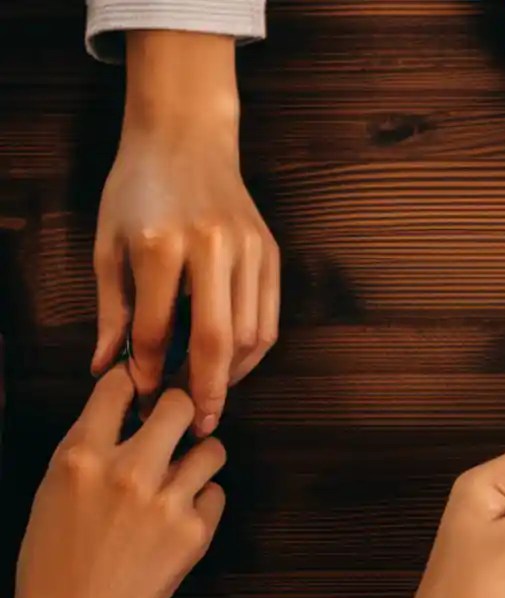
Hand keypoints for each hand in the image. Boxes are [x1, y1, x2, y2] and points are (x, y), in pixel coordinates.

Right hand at [0, 367, 225, 597]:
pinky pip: (216, 493)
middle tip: (174, 429)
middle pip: (179, 404)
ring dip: (199, 458)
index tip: (140, 392)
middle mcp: (127, 471)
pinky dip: (203, 501)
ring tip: (182, 476)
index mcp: (80, 456)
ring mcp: (166, 502)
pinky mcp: (195, 531)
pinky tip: (179, 518)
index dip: (132, 384)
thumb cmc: (54, 561)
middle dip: (179, 412)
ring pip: (212, 448)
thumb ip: (90, 448)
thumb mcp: (53, 491)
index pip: (118, 385)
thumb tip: (127, 410)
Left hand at [92, 30, 279, 435]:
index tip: (141, 398)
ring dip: (231, 374)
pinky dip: (254, 350)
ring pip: (251, 334)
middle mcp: (210, 247)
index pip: (155, 329)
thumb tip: (107, 369)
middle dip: (204, 392)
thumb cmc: (138, 190)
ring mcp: (248, 249)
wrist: (186, 138)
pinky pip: (270, 317)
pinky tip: (233, 363)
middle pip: (214, 341)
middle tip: (197, 426)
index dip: (146, 371)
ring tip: (210, 393)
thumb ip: (113, 311)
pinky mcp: (271, 251)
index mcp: (160, 245)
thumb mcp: (108, 245)